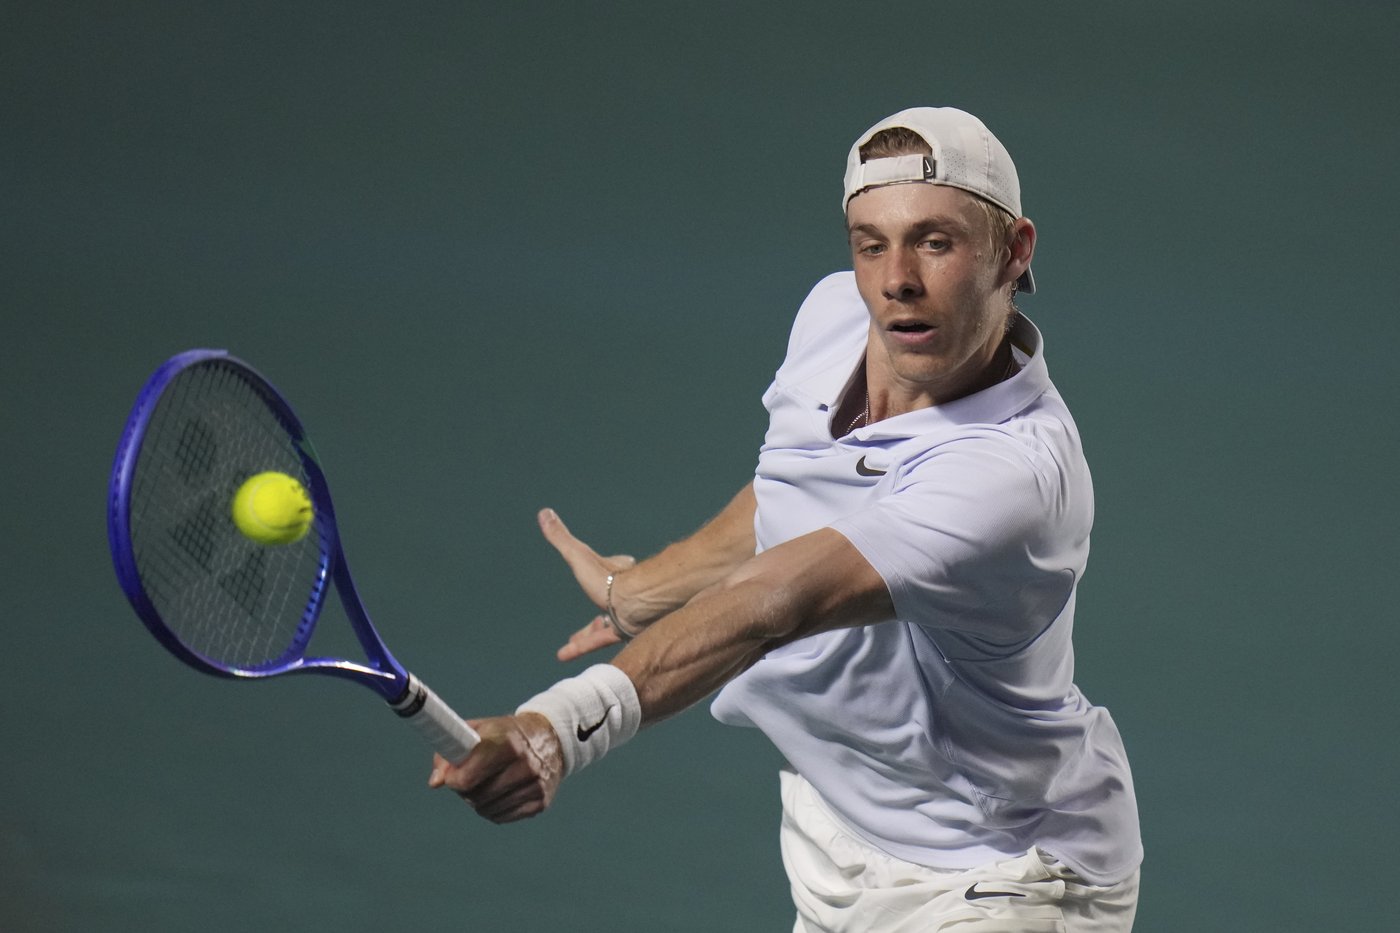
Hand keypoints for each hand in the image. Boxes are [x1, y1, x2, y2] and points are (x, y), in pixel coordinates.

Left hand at [427, 713, 563, 822]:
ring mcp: (535, 786)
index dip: (453, 779)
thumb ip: (452, 749)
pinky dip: (494, 809)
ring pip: (487, 810)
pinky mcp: (541, 802)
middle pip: (475, 797)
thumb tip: (436, 782)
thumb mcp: (480, 729)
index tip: (452, 776)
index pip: (467, 777)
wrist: (551, 738)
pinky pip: (502, 817)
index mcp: (508, 743)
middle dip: (465, 791)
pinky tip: (499, 793)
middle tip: (467, 779)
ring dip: (478, 801)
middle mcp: (525, 765)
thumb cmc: (508, 733)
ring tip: (485, 784)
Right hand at [538, 508, 636, 660]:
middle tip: (585, 618)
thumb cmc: (607, 579)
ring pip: (608, 624)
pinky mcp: (627, 632)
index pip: (614, 566)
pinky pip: (605, 640)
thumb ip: (561, 537)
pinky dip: (587, 645)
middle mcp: (626, 592)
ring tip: (570, 644)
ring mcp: (627, 612)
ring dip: (589, 633)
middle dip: (594, 606)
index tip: (601, 570)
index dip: (604, 569)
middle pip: (609, 600)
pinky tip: (569, 653)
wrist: (634, 605)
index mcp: (618, 572)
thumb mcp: (578, 556)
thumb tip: (543, 512)